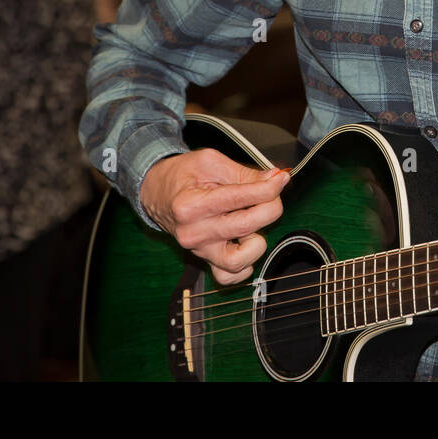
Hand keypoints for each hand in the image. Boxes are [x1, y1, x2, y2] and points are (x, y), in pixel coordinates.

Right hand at [140, 149, 289, 285]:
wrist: (157, 193)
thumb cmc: (182, 175)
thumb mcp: (210, 162)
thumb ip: (243, 172)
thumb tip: (273, 179)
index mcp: (191, 205)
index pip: (240, 198)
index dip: (269, 188)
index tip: (280, 178)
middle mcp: (194, 232)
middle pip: (246, 226)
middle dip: (270, 207)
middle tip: (272, 193)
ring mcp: (199, 250)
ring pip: (240, 260)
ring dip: (257, 240)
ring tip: (252, 221)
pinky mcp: (205, 260)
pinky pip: (230, 276)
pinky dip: (245, 264)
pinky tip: (246, 243)